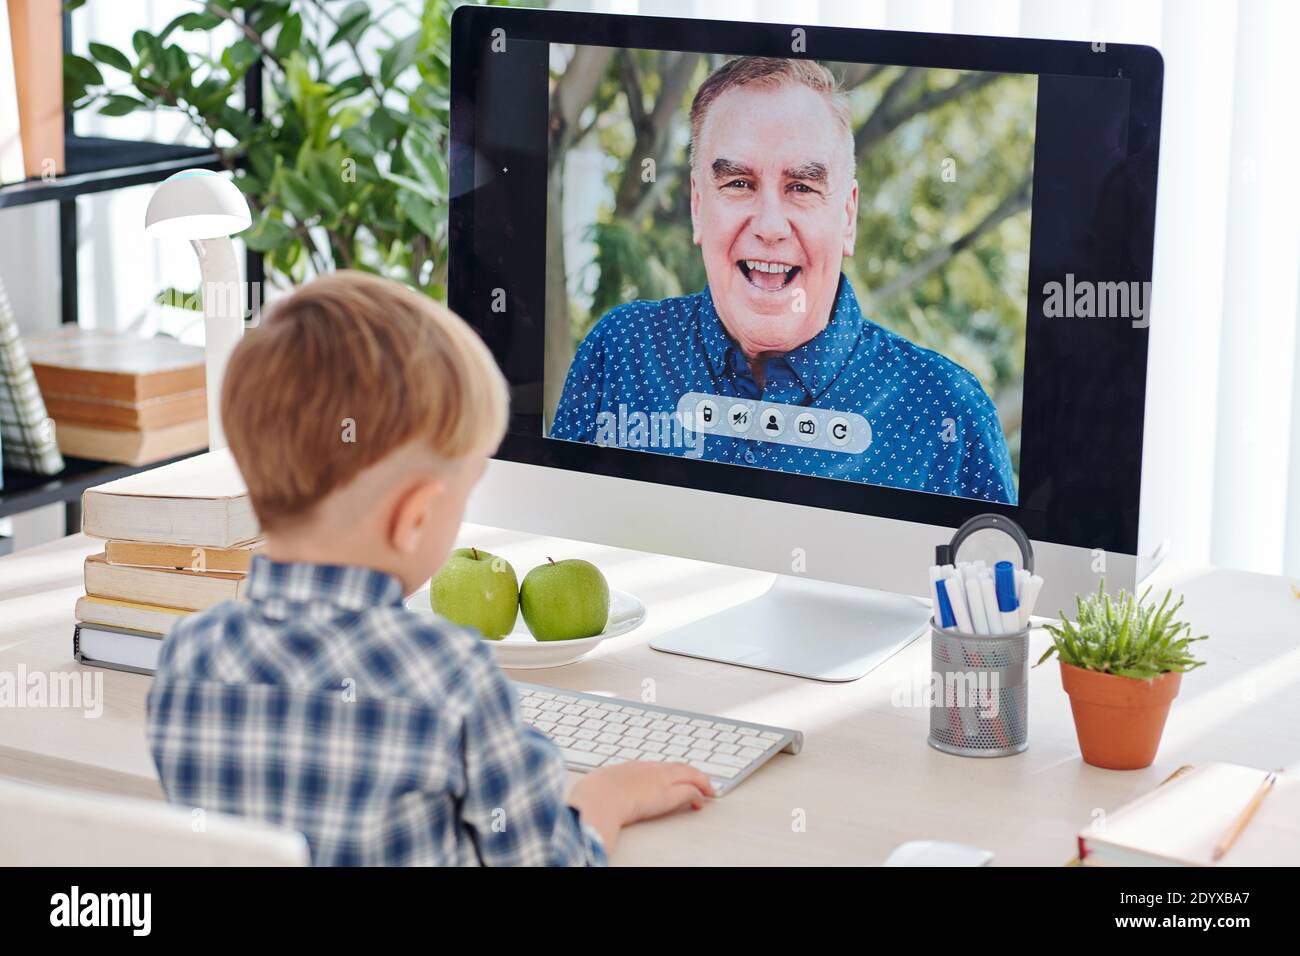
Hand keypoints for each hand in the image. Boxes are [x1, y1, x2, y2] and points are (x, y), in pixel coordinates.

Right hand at [568, 762, 714, 851]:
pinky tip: (702, 802)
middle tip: (702, 779)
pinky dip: (699, 795)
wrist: (598, 796)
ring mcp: (660, 779)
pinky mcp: (668, 793)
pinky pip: (690, 790)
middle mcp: (650, 769)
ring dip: (701, 781)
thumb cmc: (594, 794)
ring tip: (709, 789)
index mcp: (633, 768)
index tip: (676, 776)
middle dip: (692, 772)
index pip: (659, 767)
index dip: (671, 771)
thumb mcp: (599, 787)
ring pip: (689, 774)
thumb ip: (605, 788)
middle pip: (678, 766)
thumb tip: (597, 796)